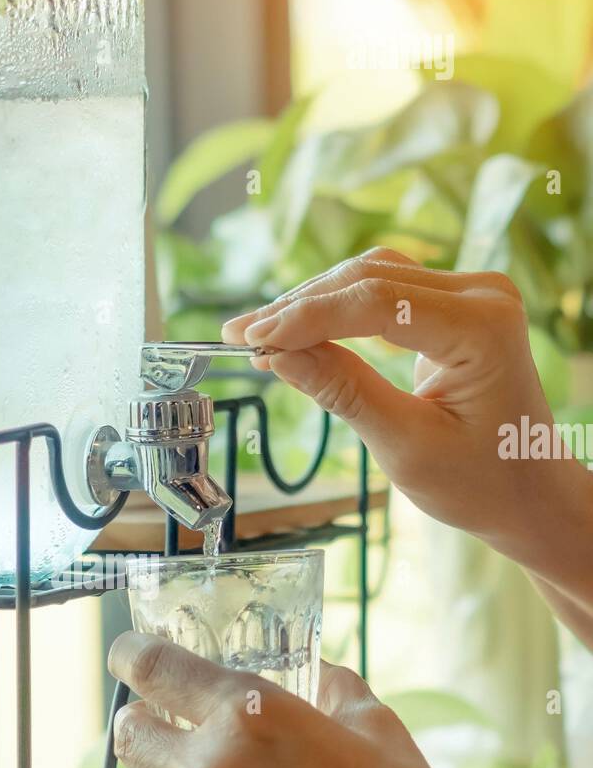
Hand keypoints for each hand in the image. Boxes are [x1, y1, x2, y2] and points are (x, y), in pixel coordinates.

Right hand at [222, 248, 592, 578]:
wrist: (528, 492)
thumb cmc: (480, 482)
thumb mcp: (405, 446)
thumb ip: (344, 393)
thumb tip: (277, 355)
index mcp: (482, 329)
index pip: (376, 303)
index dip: (306, 318)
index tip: (250, 340)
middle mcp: (483, 295)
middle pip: (371, 278)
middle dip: (300, 306)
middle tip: (239, 336)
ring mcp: (472, 294)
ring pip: (372, 276)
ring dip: (312, 302)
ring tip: (257, 334)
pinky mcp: (455, 304)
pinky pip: (384, 291)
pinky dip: (336, 308)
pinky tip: (294, 329)